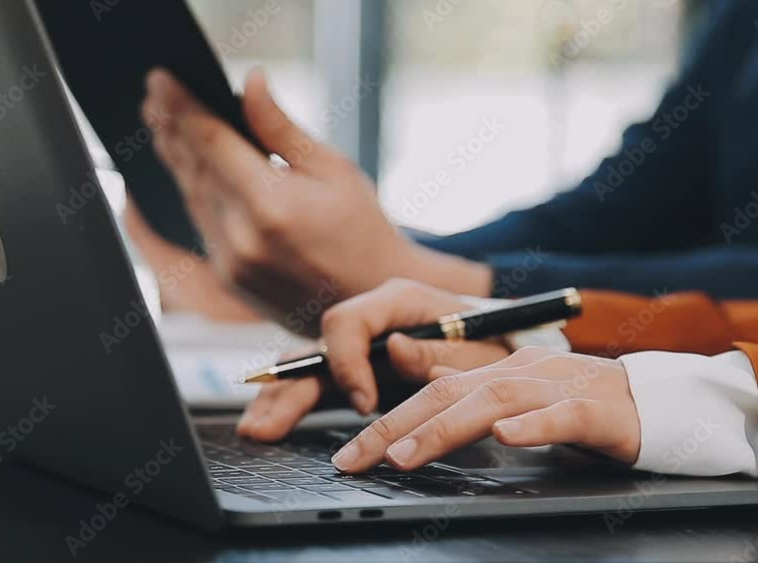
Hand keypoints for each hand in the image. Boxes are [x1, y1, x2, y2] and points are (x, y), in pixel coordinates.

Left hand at [143, 69, 491, 332]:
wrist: (369, 298)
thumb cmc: (362, 231)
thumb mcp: (332, 169)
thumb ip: (280, 128)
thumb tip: (250, 83)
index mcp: (271, 205)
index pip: (210, 142)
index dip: (181, 106)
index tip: (160, 79)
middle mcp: (242, 237)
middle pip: (192, 167)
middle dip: (171, 126)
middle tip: (155, 92)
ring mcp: (230, 262)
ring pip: (189, 195)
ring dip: (174, 156)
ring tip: (164, 122)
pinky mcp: (227, 277)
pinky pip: (199, 222)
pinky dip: (190, 189)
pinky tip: (187, 166)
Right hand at [236, 279, 512, 441]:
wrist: (500, 344)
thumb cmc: (493, 343)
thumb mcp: (480, 350)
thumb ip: (441, 351)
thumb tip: (397, 350)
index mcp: (398, 301)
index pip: (350, 322)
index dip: (348, 363)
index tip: (365, 404)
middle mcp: (371, 319)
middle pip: (317, 346)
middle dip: (288, 386)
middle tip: (266, 426)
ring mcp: (360, 344)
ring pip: (308, 364)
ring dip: (279, 397)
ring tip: (256, 431)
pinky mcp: (356, 368)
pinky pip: (316, 381)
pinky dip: (291, 402)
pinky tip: (269, 423)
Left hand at [330, 347, 640, 472]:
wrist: (658, 402)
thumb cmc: (582, 404)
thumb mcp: (519, 395)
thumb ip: (473, 389)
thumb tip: (424, 380)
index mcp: (500, 371)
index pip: (431, 392)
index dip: (386, 420)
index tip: (348, 454)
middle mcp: (523, 372)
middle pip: (450, 392)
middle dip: (396, 426)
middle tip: (356, 460)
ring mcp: (560, 387)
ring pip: (496, 399)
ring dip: (446, 427)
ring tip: (406, 454)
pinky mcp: (600, 411)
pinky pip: (565, 416)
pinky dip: (534, 426)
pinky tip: (508, 437)